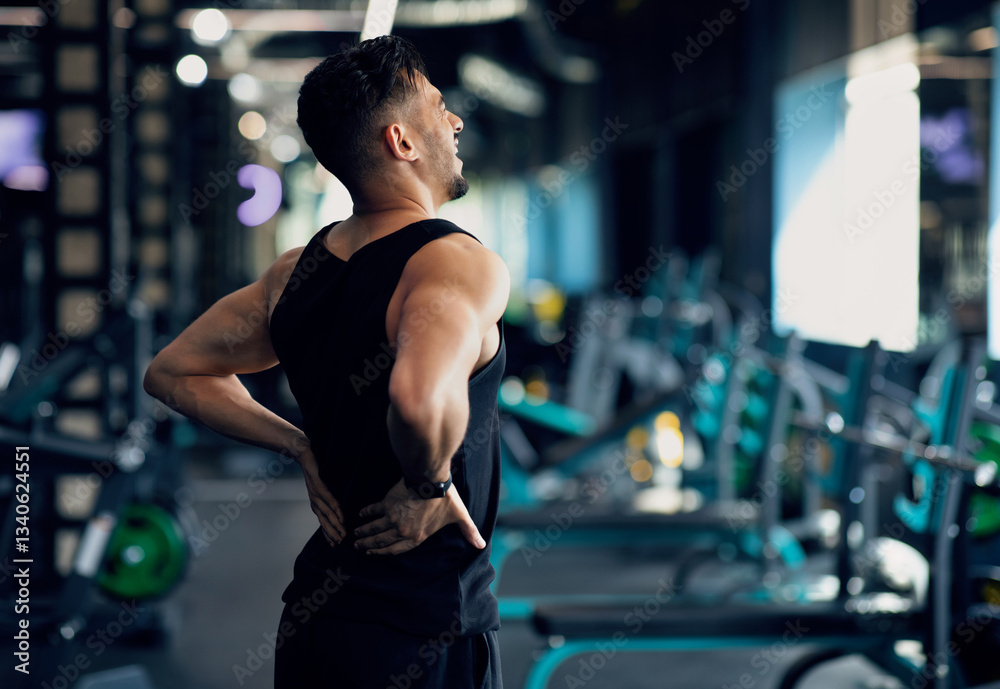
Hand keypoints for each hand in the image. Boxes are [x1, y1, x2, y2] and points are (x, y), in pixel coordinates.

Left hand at [298, 446, 345, 545]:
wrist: (304, 454)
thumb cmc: (315, 470)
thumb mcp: (322, 486)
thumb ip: (329, 496)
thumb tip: (340, 505)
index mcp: (315, 503)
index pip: (322, 522)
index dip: (327, 533)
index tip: (334, 545)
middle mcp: (314, 501)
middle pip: (324, 521)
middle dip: (332, 533)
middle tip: (340, 544)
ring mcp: (316, 495)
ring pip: (327, 514)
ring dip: (335, 525)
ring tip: (343, 534)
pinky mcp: (319, 486)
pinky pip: (330, 501)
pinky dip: (336, 510)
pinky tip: (341, 517)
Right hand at [353, 478, 484, 554]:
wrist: (431, 480)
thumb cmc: (446, 499)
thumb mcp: (459, 516)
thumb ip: (469, 531)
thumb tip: (481, 545)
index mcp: (417, 536)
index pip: (396, 549)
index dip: (383, 553)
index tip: (373, 553)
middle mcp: (402, 530)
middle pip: (382, 540)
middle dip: (369, 545)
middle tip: (358, 546)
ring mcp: (393, 517)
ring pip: (375, 528)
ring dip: (364, 532)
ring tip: (355, 535)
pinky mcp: (387, 503)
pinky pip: (374, 510)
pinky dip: (366, 512)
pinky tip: (360, 514)